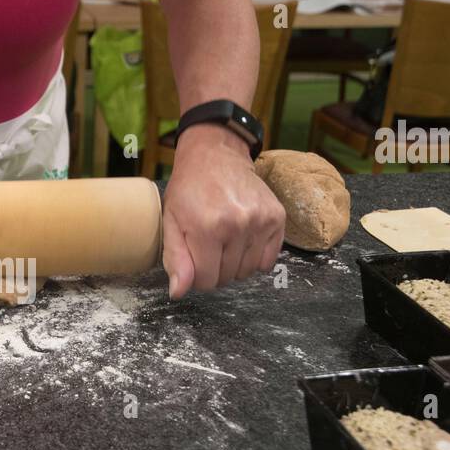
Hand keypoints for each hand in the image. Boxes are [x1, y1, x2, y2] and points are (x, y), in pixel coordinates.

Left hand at [161, 126, 284, 295]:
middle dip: (216, 269)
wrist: (216, 156)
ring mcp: (261, 220)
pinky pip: (268, 261)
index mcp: (207, 227)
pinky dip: (255, 257)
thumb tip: (179, 293)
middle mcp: (238, 224)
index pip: (206, 280)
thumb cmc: (189, 190)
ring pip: (248, 272)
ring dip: (235, 264)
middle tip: (210, 245)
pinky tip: (244, 239)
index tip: (195, 258)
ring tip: (226, 241)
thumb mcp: (171, 222)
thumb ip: (175, 259)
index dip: (198, 275)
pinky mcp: (277, 217)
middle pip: (227, 278)